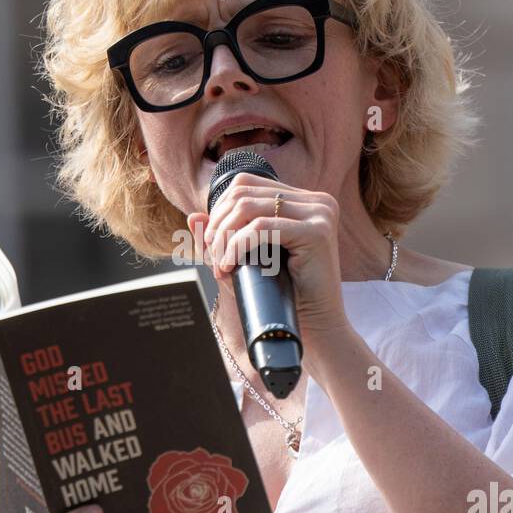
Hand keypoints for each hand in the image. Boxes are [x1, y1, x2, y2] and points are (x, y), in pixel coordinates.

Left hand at [189, 172, 347, 336]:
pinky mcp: (317, 233)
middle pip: (243, 193)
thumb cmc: (282, 297)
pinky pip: (261, 228)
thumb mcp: (246, 262)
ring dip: (224, 238)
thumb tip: (193, 216)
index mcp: (304, 201)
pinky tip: (229, 266)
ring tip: (221, 264)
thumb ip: (222, 238)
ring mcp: (320, 214)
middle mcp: (316, 201)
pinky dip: (237, 246)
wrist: (316, 329)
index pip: (246, 184)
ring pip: (248, 207)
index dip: (220, 210)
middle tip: (214, 258)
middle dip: (218, 226)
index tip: (213, 244)